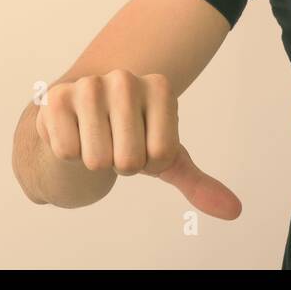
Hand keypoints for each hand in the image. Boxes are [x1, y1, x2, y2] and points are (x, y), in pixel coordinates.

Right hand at [36, 69, 241, 219]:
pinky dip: (69, 154)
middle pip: (130, 160)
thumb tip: (234, 211)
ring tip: (96, 140)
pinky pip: (68, 152)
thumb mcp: (166, 159)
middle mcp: (126, 78)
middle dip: (122, 165)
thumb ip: (199, 183)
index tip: (142, 145)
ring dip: (95, 161)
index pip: (162, 155)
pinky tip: (73, 134)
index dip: (150, 163)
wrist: (79, 123)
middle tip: (116, 145)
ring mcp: (90, 85)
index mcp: (160, 87)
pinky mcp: (57, 98)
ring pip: (98, 159)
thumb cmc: (129, 139)